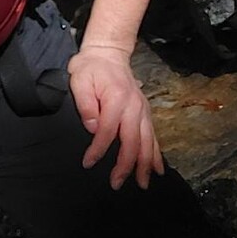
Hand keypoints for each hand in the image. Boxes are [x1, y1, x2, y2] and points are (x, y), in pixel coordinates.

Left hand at [66, 44, 164, 190]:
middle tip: (116, 183)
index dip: (98, 150)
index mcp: (116, 98)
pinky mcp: (145, 113)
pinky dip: (156, 154)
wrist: (108, 54)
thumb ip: (85, 104)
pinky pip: (154, 136)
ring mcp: (142, 110)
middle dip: (125, 165)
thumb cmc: (90, 67)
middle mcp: (134, 106)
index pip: (107, 131)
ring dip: (145, 165)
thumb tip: (92, 127)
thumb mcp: (79, 79)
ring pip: (147, 142)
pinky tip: (157, 169)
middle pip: (133, 141)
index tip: (88, 163)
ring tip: (141, 184)